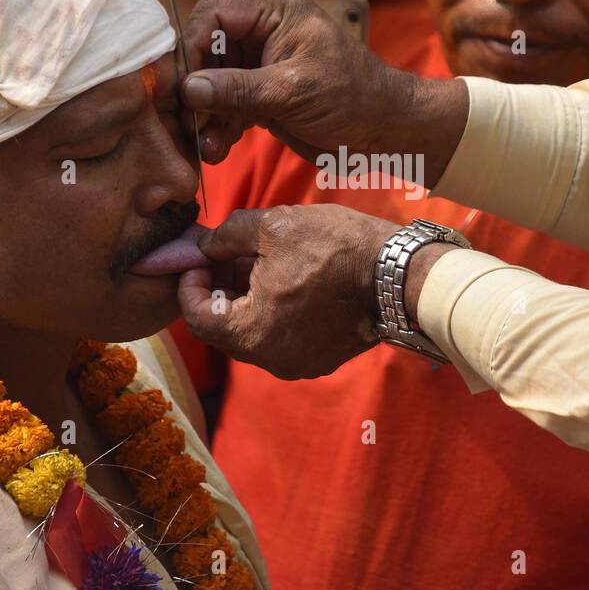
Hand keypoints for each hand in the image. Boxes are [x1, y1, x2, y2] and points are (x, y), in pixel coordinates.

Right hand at [178, 0, 468, 183]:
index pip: (213, 17)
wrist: (385, 130)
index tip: (182, 89)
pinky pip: (228, 106)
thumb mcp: (292, 91)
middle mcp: (263, 30)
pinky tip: (216, 151)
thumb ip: (238, 88)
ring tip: (204, 147)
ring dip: (206, 116)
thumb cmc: (352, 97)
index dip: (192, 51)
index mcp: (274, 10)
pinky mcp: (262, 93)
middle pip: (206, 51)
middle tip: (185, 124)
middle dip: (195, 90)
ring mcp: (261, 63)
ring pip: (213, 84)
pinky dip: (220, 128)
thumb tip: (187, 90)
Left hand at [178, 204, 397, 378]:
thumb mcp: (272, 226)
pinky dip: (273, 313)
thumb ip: (226, 236)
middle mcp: (272, 360)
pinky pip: (281, 338)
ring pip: (254, 333)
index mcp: (253, 334)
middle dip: (219, 290)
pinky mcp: (321, 358)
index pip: (197, 318)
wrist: (398, 273)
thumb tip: (205, 246)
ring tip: (256, 264)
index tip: (198, 258)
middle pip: (225, 328)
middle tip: (224, 257)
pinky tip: (285, 281)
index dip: (190, 284)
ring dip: (246, 301)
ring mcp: (299, 363)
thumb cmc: (335, 247)